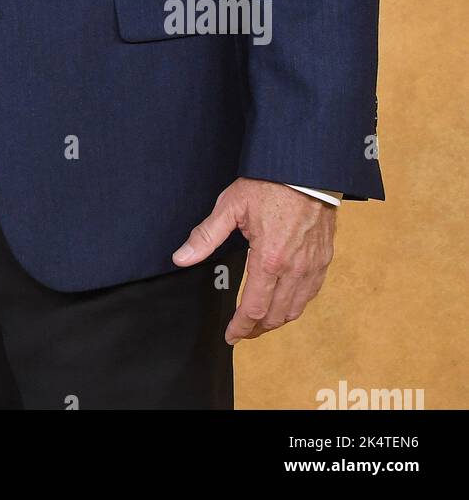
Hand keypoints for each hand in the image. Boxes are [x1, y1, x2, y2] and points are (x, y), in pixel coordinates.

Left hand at [172, 178, 337, 342]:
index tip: (230, 335)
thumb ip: (206, 236)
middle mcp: (294, 269)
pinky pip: (311, 293)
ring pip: (296, 308)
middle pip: (276, 316)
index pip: (254, 309)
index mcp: (269, 260)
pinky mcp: (324, 259)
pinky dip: (296, 304)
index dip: (240, 327)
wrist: (305, 170)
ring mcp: (313, 266)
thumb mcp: (230, 206)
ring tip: (260, 322)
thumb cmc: (269, 184)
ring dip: (277, 320)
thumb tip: (181, 258)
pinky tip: (285, 301)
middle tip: (242, 332)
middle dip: (257, 329)